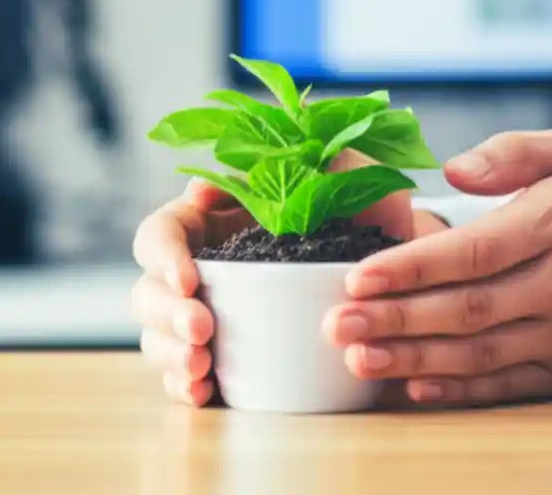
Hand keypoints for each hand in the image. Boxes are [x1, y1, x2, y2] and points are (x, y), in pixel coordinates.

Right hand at [131, 152, 447, 405]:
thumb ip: (302, 157)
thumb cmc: (365, 211)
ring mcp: (207, 316)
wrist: (402, 271)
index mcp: (208, 221)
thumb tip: (219, 185)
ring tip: (200, 368)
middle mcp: (199, 269)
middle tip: (202, 331)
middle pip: (149, 290)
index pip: (160, 234)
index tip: (191, 280)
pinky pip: (185, 375)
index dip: (162, 257)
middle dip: (167, 313)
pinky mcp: (224, 358)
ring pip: (158, 336)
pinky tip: (201, 392)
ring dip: (170, 353)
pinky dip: (184, 386)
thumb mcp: (345, 173)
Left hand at [325, 127, 551, 405]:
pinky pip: (506, 386)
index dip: (413, 267)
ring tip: (357, 358)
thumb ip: (516, 151)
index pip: (475, 252)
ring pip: (479, 353)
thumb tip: (453, 169)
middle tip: (337, 323)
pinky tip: (411, 388)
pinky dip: (458, 392)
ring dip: (413, 360)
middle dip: (395, 319)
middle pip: (467, 308)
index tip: (360, 275)